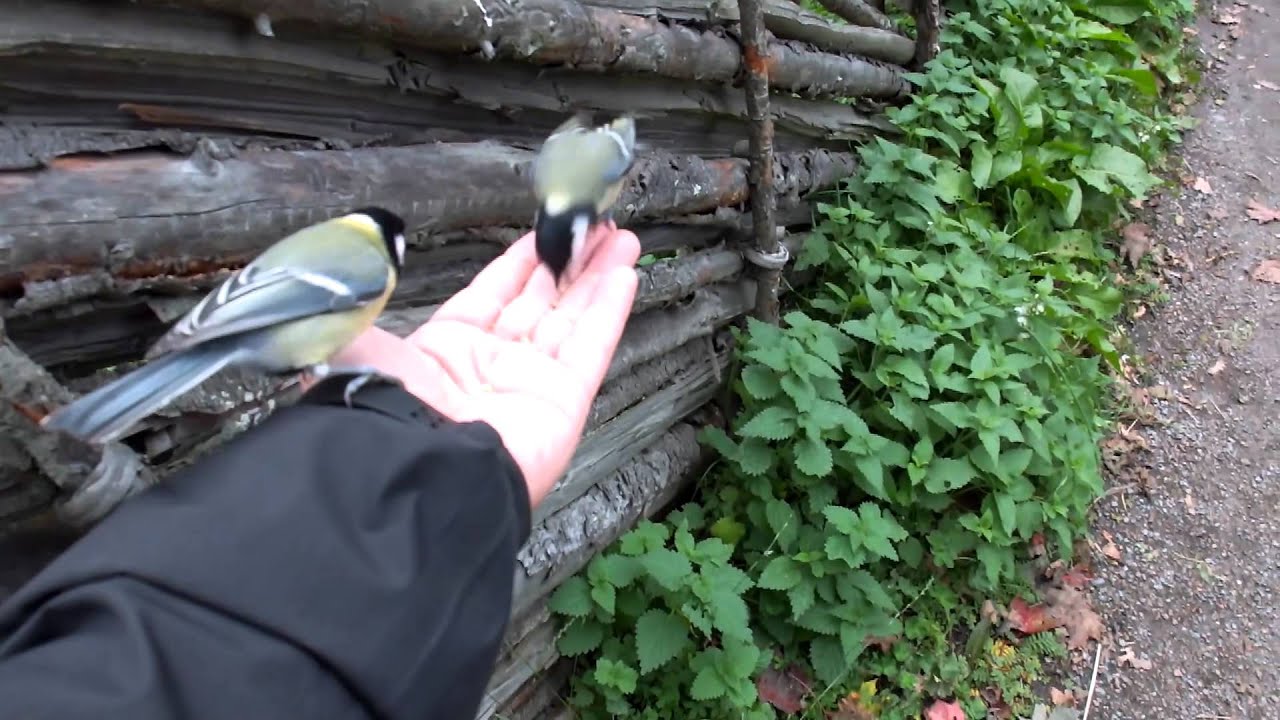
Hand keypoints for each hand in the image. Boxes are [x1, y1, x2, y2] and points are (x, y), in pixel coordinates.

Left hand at [319, 226, 640, 506]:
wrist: (417, 467)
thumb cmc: (388, 413)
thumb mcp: (362, 344)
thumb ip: (368, 302)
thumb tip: (355, 268)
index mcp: (447, 349)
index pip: (494, 292)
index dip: (521, 260)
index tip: (542, 233)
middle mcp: (493, 364)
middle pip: (542, 300)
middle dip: (570, 261)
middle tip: (595, 227)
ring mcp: (532, 380)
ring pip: (573, 316)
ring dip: (598, 276)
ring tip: (620, 239)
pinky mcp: (565, 398)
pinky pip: (592, 345)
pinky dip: (610, 310)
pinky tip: (624, 276)